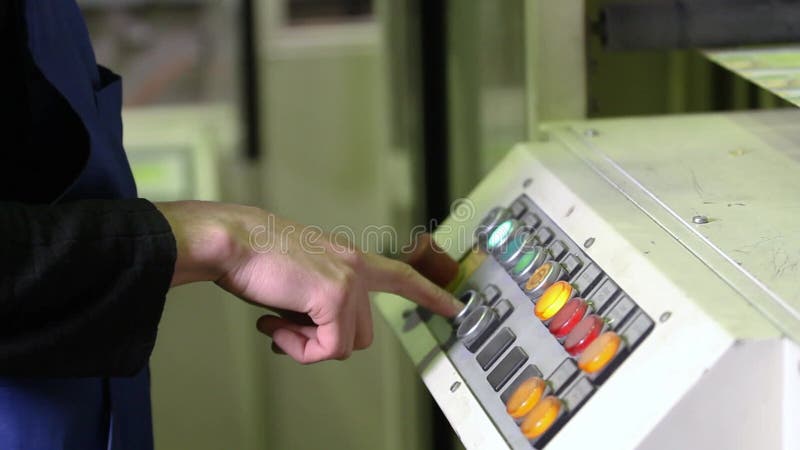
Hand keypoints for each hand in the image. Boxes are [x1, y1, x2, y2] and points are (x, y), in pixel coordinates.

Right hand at [155, 201, 461, 363]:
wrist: (231, 241)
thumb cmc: (254, 258)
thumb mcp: (298, 281)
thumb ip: (319, 303)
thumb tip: (314, 337)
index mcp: (348, 259)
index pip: (401, 276)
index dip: (429, 294)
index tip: (454, 306)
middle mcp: (356, 266)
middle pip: (362, 334)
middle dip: (324, 341)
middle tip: (286, 327)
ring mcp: (349, 280)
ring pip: (345, 346)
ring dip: (307, 345)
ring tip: (277, 321)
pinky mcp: (335, 295)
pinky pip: (327, 349)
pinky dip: (299, 349)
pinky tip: (275, 325)